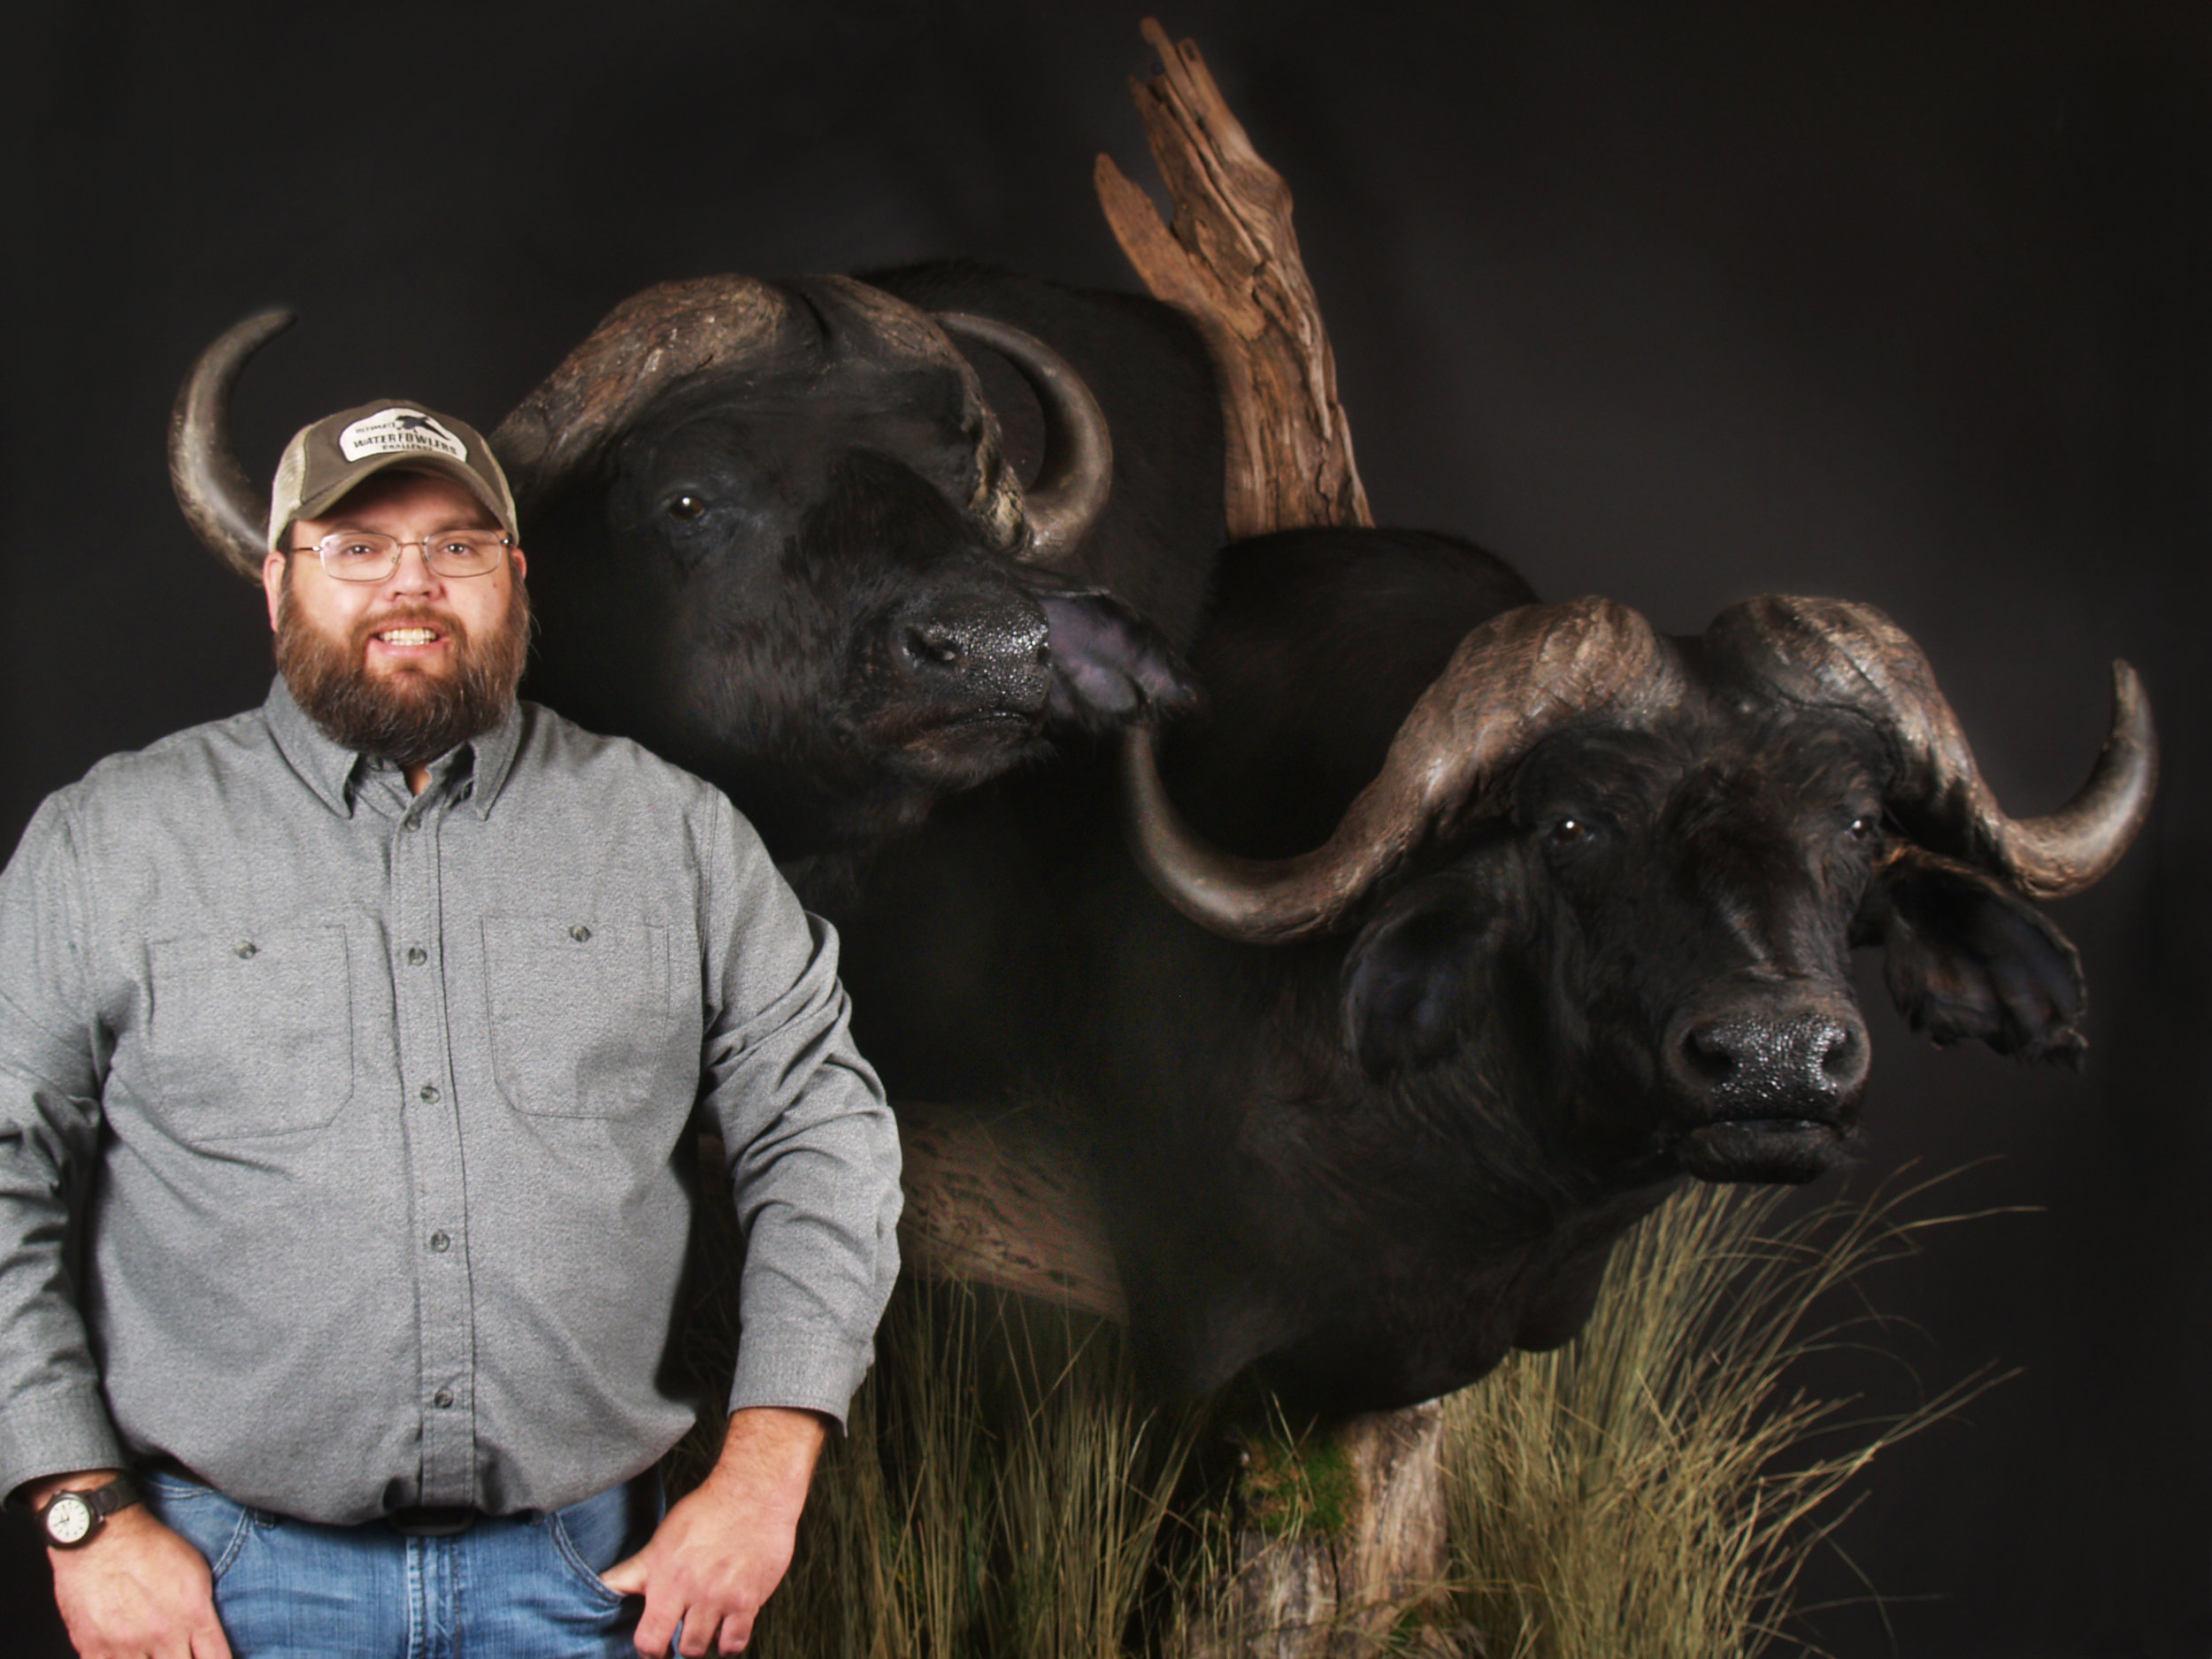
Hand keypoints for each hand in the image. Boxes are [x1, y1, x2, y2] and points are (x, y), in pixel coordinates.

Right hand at [45, 1493, 230, 1658]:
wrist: (101, 1536)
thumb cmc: (150, 1546)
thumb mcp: (195, 1570)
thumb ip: (204, 1609)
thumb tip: (210, 1638)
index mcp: (192, 1615)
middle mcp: (162, 1635)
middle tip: (178, 1654)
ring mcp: (126, 1645)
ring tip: (155, 1654)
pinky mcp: (93, 1648)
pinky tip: (128, 1656)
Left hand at [602, 1407, 827, 1656]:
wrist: (752, 1493)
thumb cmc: (705, 1512)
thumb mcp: (662, 1539)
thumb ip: (635, 1571)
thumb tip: (605, 1587)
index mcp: (664, 1577)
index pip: (647, 1638)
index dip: (648, 1649)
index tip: (654, 1645)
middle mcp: (691, 1591)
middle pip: (675, 1647)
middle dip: (673, 1648)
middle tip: (677, 1639)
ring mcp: (720, 1597)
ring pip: (701, 1648)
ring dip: (700, 1643)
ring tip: (702, 1629)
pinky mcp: (748, 1600)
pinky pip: (735, 1643)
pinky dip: (728, 1643)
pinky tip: (726, 1629)